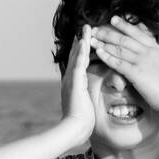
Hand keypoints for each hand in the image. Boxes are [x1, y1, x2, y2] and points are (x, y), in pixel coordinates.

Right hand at [60, 24, 95, 142]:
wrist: (73, 130)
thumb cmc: (81, 124)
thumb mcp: (85, 108)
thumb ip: (86, 101)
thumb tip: (88, 102)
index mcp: (74, 85)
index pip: (79, 65)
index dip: (83, 52)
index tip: (88, 41)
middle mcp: (71, 80)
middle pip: (77, 56)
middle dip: (82, 41)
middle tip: (87, 27)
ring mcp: (71, 81)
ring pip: (77, 56)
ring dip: (83, 41)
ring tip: (87, 28)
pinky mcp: (74, 83)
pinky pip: (79, 64)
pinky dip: (82, 52)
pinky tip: (85, 41)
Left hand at [89, 17, 158, 116]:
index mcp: (154, 47)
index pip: (136, 32)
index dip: (123, 25)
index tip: (113, 19)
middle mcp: (147, 51)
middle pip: (124, 38)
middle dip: (108, 32)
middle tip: (95, 29)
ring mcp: (141, 61)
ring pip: (119, 48)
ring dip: (103, 43)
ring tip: (91, 39)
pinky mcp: (136, 73)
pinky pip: (118, 63)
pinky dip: (107, 57)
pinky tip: (98, 52)